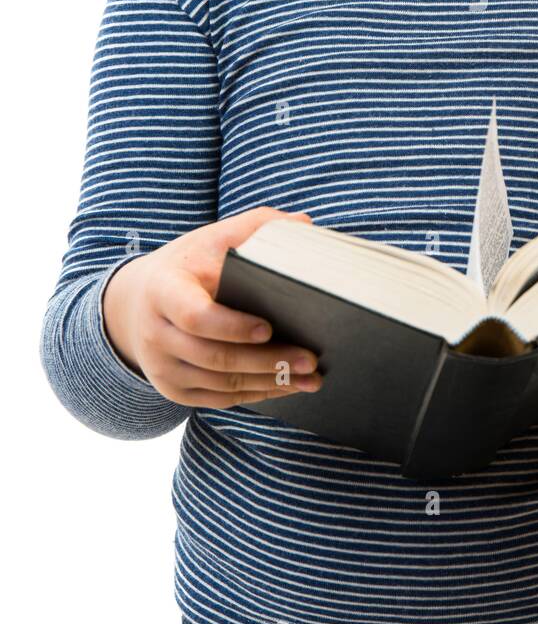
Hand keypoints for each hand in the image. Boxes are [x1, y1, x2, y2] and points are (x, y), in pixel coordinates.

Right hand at [102, 207, 322, 405]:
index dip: (232, 327)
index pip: (196, 317)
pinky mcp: (175, 390)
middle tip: (310, 358)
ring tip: (310, 377)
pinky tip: (287, 386)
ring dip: (269, 382)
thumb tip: (304, 224)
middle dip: (267, 360)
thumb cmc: (189, 265)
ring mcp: (163, 368)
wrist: (140, 301)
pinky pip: (219, 399)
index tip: (269, 328)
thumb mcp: (211, 239)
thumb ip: (256, 227)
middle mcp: (156, 335)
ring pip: (221, 384)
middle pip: (215, 357)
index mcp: (164, 291)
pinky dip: (256, 394)